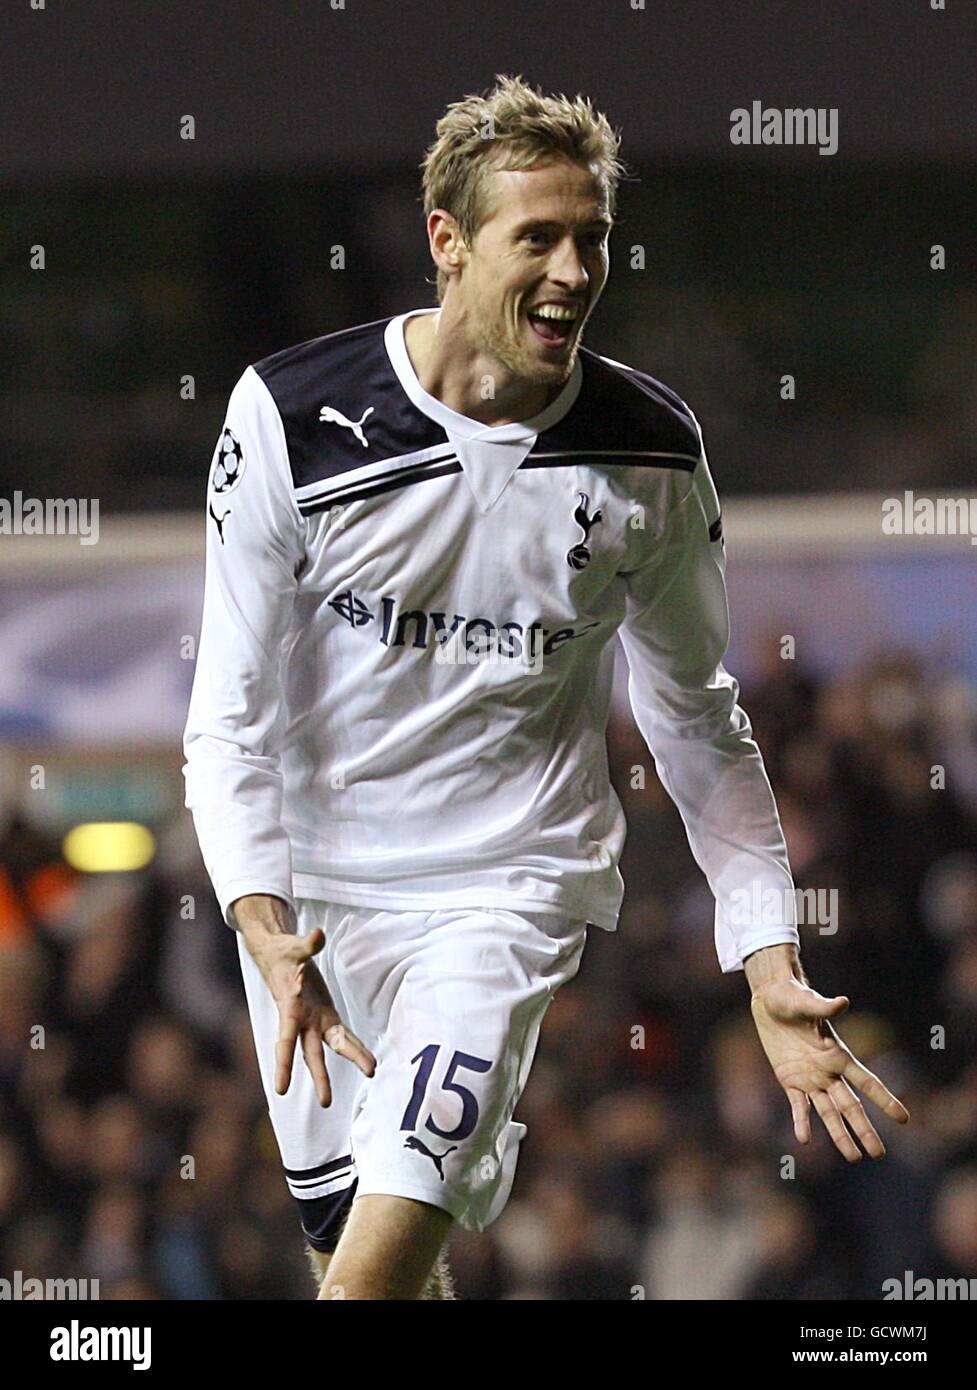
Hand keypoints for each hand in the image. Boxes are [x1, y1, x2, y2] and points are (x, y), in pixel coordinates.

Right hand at [236, 898, 374, 1105]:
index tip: (282, 1088)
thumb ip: (308, 945)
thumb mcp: (294, 947)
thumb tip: (319, 934)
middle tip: (327, 1103)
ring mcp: (314, 1018)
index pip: (284, 1041)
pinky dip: (353, 1045)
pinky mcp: (325, 1014)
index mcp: (289, 1007)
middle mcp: (301, 1019)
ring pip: (330, 1046)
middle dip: (320, 1076)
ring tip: (370, 1075)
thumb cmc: (284, 953)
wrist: (278, 955)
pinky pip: (341, 1033)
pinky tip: (367, 1059)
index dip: (283, 1064)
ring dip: (349, 1059)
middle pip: (311, 1052)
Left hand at [750, 974, 908, 1160]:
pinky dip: (801, 1121)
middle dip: (864, 1129)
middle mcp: (828, 1071)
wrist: (770, 998)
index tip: (904, 1119)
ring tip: (854, 1157)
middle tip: (878, 1154)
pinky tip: (804, 1139)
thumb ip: (823, 1006)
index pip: (867, 1082)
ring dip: (839, 1134)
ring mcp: (809, 1078)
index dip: (885, 1100)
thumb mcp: (805, 1002)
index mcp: (838, 1054)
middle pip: (850, 1106)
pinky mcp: (788, 1079)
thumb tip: (842, 1001)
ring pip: (828, 1112)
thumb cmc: (791, 995)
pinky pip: (798, 1105)